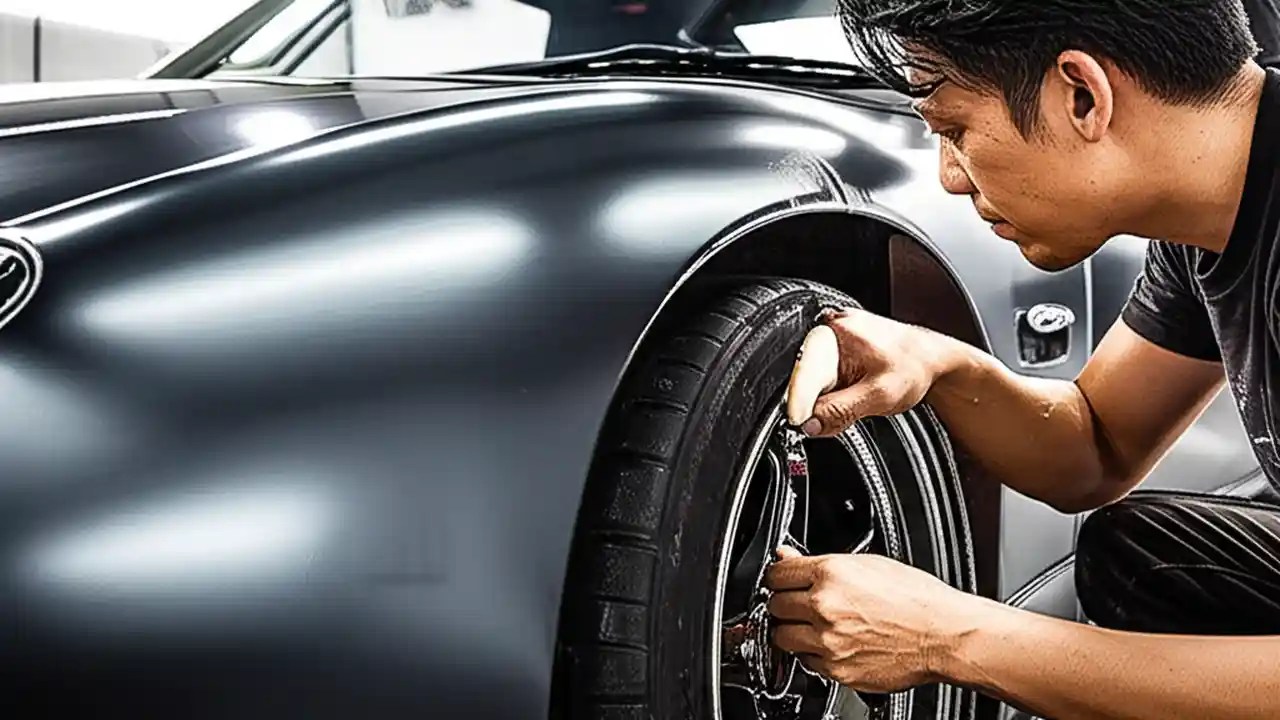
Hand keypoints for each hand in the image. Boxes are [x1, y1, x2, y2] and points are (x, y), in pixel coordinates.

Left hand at [763, 547, 990, 692]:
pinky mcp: (837, 669)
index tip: (781, 580)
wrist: (944, 635)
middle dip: (784, 603)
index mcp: (831, 574)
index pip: (777, 574)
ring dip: (791, 631)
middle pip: (775, 606)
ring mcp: (829, 641)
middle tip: (799, 603)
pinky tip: (832, 643)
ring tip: (812, 625)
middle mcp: (825, 607)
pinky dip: (813, 654)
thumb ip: (821, 562)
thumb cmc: (917, 599)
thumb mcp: (869, 564)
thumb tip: (788, 556)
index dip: (778, 576)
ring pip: (782, 637)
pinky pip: (806, 662)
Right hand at [786, 307, 947, 436]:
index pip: (803, 375)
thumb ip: (840, 411)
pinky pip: (821, 376)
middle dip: (820, 404)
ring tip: (858, 397)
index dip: (803, 406)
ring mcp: (831, 336)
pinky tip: (854, 392)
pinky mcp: (835, 347)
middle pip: (805, 378)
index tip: (805, 426)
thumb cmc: (914, 365)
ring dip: (828, 400)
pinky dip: (833, 393)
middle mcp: (829, 328)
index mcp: (834, 331)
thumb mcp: (879, 394)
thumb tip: (809, 424)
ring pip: (812, 380)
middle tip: (847, 411)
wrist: (932, 358)